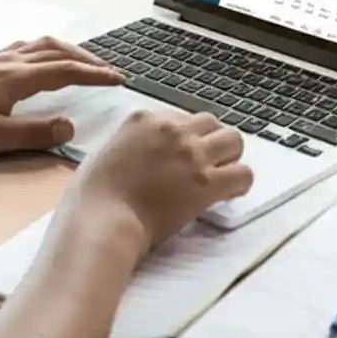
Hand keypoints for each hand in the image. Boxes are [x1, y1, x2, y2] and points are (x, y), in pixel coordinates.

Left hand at [0, 37, 124, 156]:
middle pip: (56, 50)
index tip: (120, 79)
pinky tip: (38, 64)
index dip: (96, 75)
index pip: (66, 70)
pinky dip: (42, 51)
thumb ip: (35, 132)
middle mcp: (6, 63)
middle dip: (87, 59)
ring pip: (38, 45)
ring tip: (82, 63)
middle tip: (108, 71)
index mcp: (14, 78)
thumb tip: (70, 126)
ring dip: (66, 50)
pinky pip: (21, 49)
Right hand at [55, 111, 254, 253]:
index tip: (182, 153)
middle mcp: (171, 130)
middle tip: (205, 163)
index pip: (180, 116)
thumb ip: (129, 144)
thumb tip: (140, 153)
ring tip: (221, 175)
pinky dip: (240, 183)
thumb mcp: (105, 152)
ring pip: (234, 140)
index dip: (185, 136)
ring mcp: (191, 154)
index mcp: (143, 119)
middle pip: (210, 122)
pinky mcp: (206, 182)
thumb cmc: (93, 196)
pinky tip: (229, 193)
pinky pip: (243, 174)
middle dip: (210, 140)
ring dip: (230, 157)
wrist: (102, 221)